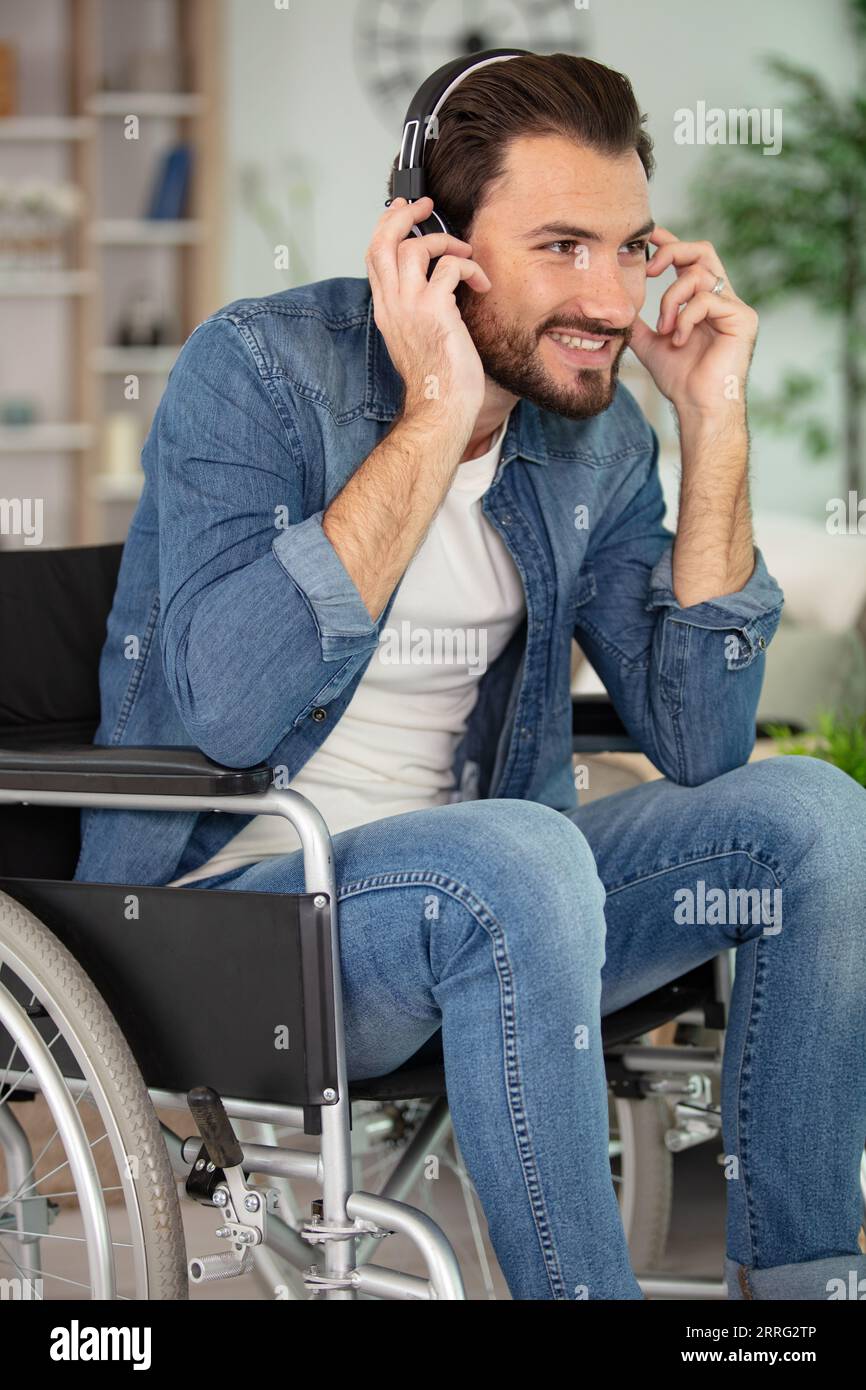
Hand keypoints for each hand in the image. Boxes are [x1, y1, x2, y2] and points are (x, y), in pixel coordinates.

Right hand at [365, 196, 489, 434]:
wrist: (440, 407)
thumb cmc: (437, 382)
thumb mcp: (418, 340)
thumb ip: (418, 312)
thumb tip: (438, 289)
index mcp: (387, 311)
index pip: (374, 257)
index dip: (387, 228)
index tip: (403, 213)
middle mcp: (393, 305)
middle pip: (382, 242)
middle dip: (403, 215)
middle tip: (425, 206)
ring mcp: (411, 306)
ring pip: (413, 247)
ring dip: (444, 240)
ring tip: (464, 254)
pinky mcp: (435, 309)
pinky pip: (451, 267)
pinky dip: (470, 268)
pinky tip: (481, 283)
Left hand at [628, 227, 758, 424]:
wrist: (697, 407)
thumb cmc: (680, 380)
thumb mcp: (650, 343)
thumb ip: (640, 321)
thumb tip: (618, 306)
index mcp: (704, 301)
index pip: (690, 260)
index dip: (670, 242)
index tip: (648, 234)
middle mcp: (723, 298)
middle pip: (702, 250)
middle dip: (672, 252)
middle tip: (649, 269)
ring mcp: (735, 307)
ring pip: (699, 275)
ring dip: (672, 298)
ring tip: (664, 328)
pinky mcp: (743, 318)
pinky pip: (707, 299)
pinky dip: (685, 317)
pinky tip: (678, 339)